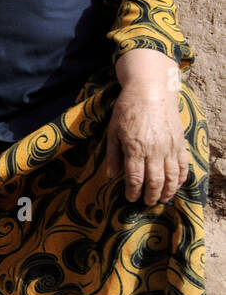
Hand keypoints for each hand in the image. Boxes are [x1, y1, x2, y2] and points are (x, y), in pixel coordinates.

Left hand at [105, 82, 187, 205]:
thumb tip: (111, 175)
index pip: (135, 178)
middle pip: (155, 181)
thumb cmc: (127, 109)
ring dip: (167, 191)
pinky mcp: (180, 142)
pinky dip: (181, 178)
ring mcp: (170, 147)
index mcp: (135, 148)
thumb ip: (113, 154)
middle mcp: (154, 150)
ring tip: (162, 199)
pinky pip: (184, 165)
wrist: (151, 91)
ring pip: (171, 176)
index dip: (133, 192)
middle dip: (150, 196)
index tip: (131, 199)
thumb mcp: (113, 131)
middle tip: (147, 203)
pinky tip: (176, 185)